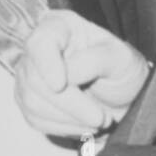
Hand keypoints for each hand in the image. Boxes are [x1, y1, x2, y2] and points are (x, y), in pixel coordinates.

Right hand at [16, 10, 149, 137]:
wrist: (125, 98)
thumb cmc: (123, 71)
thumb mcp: (120, 59)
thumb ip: (94, 61)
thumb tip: (66, 76)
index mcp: (61, 27)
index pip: (41, 41)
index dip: (47, 64)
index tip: (60, 85)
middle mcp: (40, 49)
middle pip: (35, 78)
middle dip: (70, 104)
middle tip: (100, 117)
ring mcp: (30, 76)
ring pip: (32, 102)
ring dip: (68, 119)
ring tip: (97, 121)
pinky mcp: (30, 102)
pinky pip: (35, 119)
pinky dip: (62, 128)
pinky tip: (83, 125)